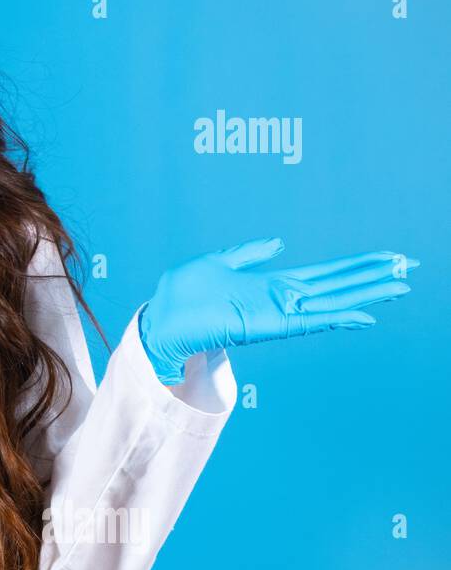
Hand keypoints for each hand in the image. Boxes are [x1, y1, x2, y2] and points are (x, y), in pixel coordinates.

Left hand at [138, 236, 418, 384]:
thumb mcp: (218, 262)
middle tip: (410, 267)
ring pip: (331, 302)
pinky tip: (365, 314)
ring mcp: (277, 314)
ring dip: (365, 294)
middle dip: (372, 276)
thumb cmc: (182, 294)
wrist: (159, 320)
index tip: (387, 257)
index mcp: (270, 285)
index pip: (324, 274)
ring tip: (400, 285)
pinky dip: (336, 318)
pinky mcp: (266, 327)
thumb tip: (279, 242)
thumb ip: (248, 252)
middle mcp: (280, 300)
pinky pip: (308, 322)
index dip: (355, 265)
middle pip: (337, 286)